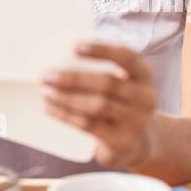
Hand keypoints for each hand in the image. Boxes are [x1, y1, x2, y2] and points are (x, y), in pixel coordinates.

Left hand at [41, 41, 157, 169]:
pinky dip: (67, 116)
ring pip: (98, 105)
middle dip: (74, 78)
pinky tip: (51, 109)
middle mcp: (145, 97)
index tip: (73, 46)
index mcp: (144, 75)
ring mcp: (136, 121)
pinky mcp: (122, 141)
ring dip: (67, 98)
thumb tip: (57, 61)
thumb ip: (101, 71)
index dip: (101, 49)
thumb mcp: (122, 85)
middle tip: (47, 75)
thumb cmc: (120, 105)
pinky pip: (90, 126)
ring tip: (46, 92)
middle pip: (108, 83)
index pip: (126, 56)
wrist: (137, 143)